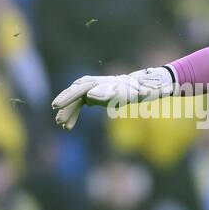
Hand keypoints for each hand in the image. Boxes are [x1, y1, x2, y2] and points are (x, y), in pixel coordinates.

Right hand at [51, 67, 175, 129]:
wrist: (151, 85)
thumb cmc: (150, 90)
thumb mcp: (148, 93)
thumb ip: (145, 92)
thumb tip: (151, 91)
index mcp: (110, 84)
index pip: (87, 88)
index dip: (74, 95)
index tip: (64, 104)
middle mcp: (100, 84)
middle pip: (78, 91)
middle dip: (66, 101)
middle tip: (56, 111)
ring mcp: (96, 88)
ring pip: (76, 99)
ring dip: (68, 111)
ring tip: (62, 125)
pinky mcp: (95, 96)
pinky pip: (79, 104)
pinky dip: (73, 114)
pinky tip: (67, 125)